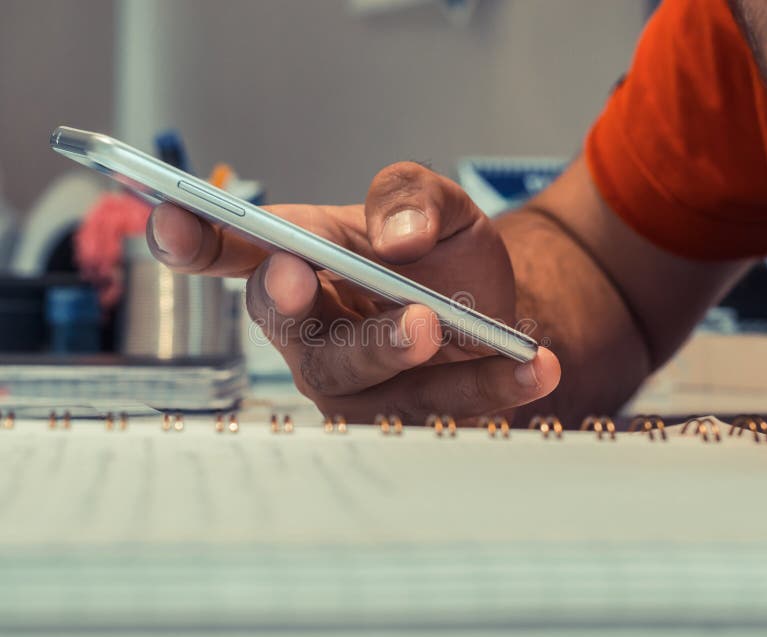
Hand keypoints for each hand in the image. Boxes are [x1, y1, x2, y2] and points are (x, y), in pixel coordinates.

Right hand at [146, 162, 559, 423]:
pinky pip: (436, 406)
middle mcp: (311, 327)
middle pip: (284, 325)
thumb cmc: (443, 253)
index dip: (192, 240)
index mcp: (300, 260)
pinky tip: (535, 367)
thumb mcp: (434, 201)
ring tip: (434, 325)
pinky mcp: (400, 417)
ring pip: (352, 376)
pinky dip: (488, 386)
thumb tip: (397, 234)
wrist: (497, 305)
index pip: (232, 251)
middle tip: (301, 277)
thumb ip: (411, 192)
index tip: (171, 220)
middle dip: (289, 303)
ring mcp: (351, 380)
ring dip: (388, 350)